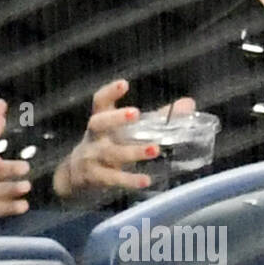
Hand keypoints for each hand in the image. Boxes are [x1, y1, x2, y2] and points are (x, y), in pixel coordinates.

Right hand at [53, 79, 195, 198]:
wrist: (74, 175)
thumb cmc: (107, 146)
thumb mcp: (123, 131)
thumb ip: (157, 118)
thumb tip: (188, 104)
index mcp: (100, 121)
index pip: (100, 101)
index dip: (110, 92)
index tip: (124, 84)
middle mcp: (94, 137)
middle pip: (99, 123)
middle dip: (116, 118)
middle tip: (136, 114)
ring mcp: (92, 157)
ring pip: (111, 153)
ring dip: (133, 151)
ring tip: (154, 149)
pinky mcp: (96, 177)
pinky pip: (112, 179)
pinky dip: (129, 180)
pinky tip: (146, 180)